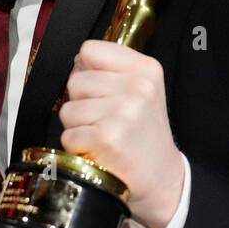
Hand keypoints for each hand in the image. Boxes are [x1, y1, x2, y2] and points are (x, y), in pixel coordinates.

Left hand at [59, 40, 184, 227]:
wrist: (161, 178)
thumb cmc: (142, 133)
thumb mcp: (140, 90)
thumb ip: (109, 70)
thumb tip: (76, 62)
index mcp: (145, 69)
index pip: (90, 50)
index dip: (87, 71)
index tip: (103, 91)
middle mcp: (137, 87)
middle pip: (75, 81)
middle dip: (81, 103)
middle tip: (105, 120)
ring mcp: (123, 112)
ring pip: (68, 109)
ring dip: (78, 127)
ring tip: (102, 135)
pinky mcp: (108, 138)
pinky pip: (68, 135)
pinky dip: (77, 147)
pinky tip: (99, 150)